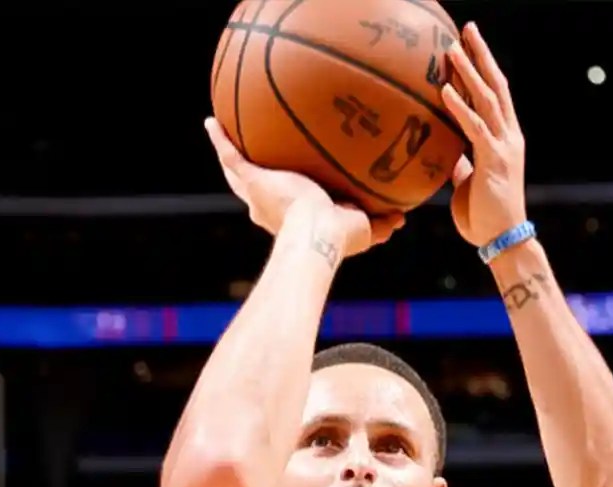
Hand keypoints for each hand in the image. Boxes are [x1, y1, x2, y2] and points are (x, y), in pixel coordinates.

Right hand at [205, 118, 403, 256]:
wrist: (319, 236)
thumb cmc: (340, 240)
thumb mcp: (366, 228)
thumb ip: (382, 223)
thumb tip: (401, 218)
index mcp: (292, 220)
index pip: (285, 209)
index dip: (285, 200)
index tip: (291, 191)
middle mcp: (268, 209)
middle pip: (253, 191)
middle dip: (252, 180)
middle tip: (254, 166)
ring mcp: (257, 194)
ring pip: (236, 172)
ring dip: (227, 152)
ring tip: (220, 131)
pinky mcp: (254, 181)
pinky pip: (231, 156)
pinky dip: (219, 139)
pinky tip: (211, 121)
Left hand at [439, 23, 527, 247]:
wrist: (503, 242)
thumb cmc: (484, 216)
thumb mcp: (469, 182)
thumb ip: (461, 163)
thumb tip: (446, 151)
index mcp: (503, 139)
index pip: (493, 95)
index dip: (481, 68)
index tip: (467, 44)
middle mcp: (508, 136)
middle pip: (496, 85)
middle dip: (481, 55)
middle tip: (467, 28)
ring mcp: (504, 147)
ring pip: (488, 99)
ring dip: (470, 72)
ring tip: (452, 48)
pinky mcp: (494, 161)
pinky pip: (475, 128)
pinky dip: (460, 107)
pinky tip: (445, 89)